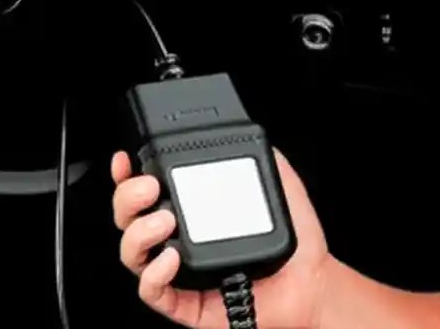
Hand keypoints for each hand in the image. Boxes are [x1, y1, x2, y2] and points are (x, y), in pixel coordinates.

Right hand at [112, 148, 332, 328]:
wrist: (313, 281)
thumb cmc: (295, 238)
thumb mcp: (279, 184)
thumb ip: (258, 157)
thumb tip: (242, 136)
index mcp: (191, 209)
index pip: (146, 191)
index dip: (127, 175)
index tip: (126, 161)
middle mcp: (177, 239)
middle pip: (129, 218)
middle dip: (127, 198)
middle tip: (149, 187)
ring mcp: (178, 271)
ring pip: (133, 255)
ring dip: (137, 234)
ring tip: (164, 221)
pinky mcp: (185, 303)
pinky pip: (153, 293)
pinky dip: (154, 275)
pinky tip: (171, 258)